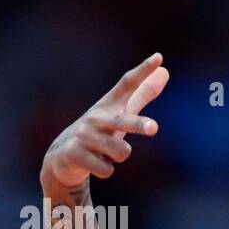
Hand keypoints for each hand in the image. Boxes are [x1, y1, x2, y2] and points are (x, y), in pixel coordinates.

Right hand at [41, 53, 168, 190]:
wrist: (63, 157)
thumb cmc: (101, 132)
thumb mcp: (121, 113)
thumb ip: (143, 95)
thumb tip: (165, 71)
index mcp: (109, 106)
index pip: (127, 84)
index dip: (142, 72)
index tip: (158, 58)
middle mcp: (96, 117)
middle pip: (123, 120)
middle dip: (138, 125)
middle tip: (154, 128)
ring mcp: (83, 135)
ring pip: (121, 152)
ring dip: (117, 157)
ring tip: (105, 153)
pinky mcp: (74, 153)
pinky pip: (106, 169)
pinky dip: (105, 170)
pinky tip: (93, 163)